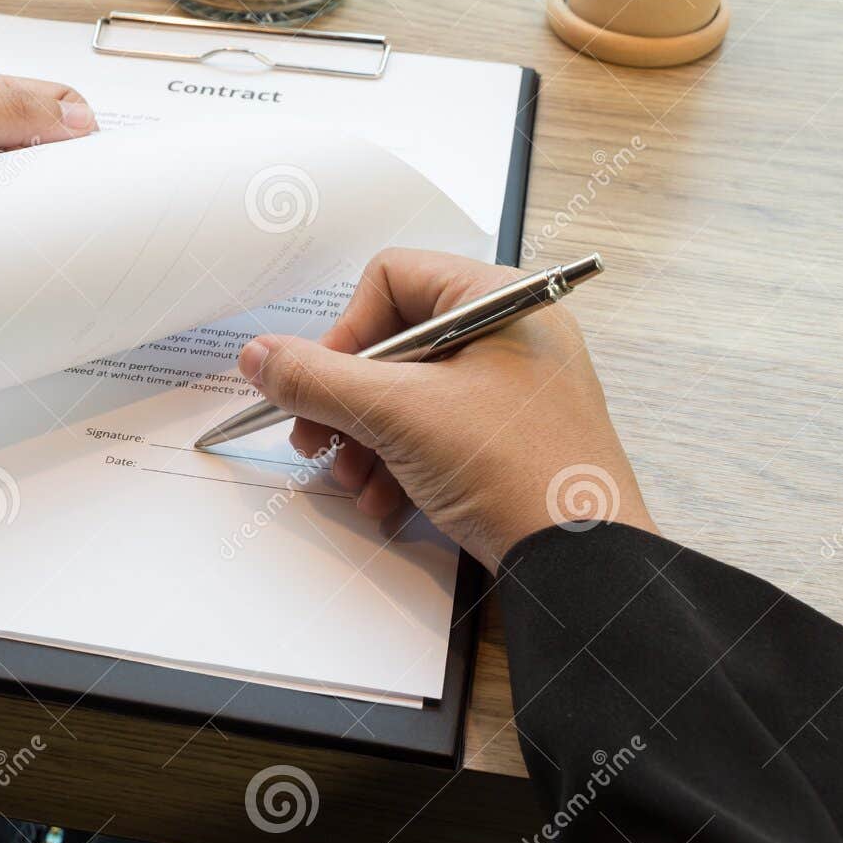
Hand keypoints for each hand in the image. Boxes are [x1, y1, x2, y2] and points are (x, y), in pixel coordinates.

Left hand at [0, 64, 97, 273]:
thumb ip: (7, 117)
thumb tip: (80, 119)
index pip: (50, 108)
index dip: (82, 137)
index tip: (106, 175)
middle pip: (37, 162)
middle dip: (65, 187)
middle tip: (97, 221)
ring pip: (10, 208)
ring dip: (31, 225)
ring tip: (63, 251)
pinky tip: (17, 271)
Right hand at [235, 249, 654, 570]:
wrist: (585, 563)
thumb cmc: (516, 469)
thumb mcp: (399, 415)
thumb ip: (317, 379)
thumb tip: (258, 356)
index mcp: (498, 301)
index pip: (392, 279)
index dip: (345, 331)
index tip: (321, 384)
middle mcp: (508, 336)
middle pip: (391, 342)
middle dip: (346, 400)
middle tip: (314, 438)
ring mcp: (510, 390)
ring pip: (406, 394)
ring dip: (364, 440)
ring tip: (353, 481)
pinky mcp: (506, 440)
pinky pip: (433, 432)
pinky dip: (398, 465)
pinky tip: (385, 502)